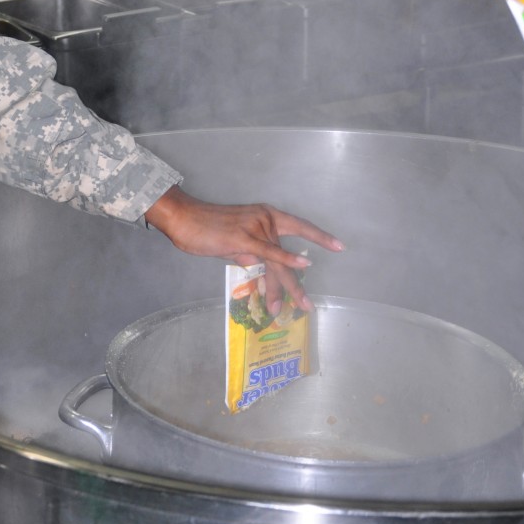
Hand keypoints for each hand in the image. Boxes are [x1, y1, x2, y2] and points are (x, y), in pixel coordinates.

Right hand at [144, 185, 344, 314]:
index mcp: (265, 215)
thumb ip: (251, 254)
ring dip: (284, 289)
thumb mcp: (234, 242)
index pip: (298, 225)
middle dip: (296, 285)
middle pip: (287, 257)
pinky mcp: (244, 238)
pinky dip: (287, 261)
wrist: (184, 218)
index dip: (319, 236)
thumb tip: (261, 272)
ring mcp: (256, 228)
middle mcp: (266, 219)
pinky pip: (269, 253)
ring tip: (294, 308)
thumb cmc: (206, 228)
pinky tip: (303, 268)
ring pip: (276, 264)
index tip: (339, 246)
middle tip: (307, 305)